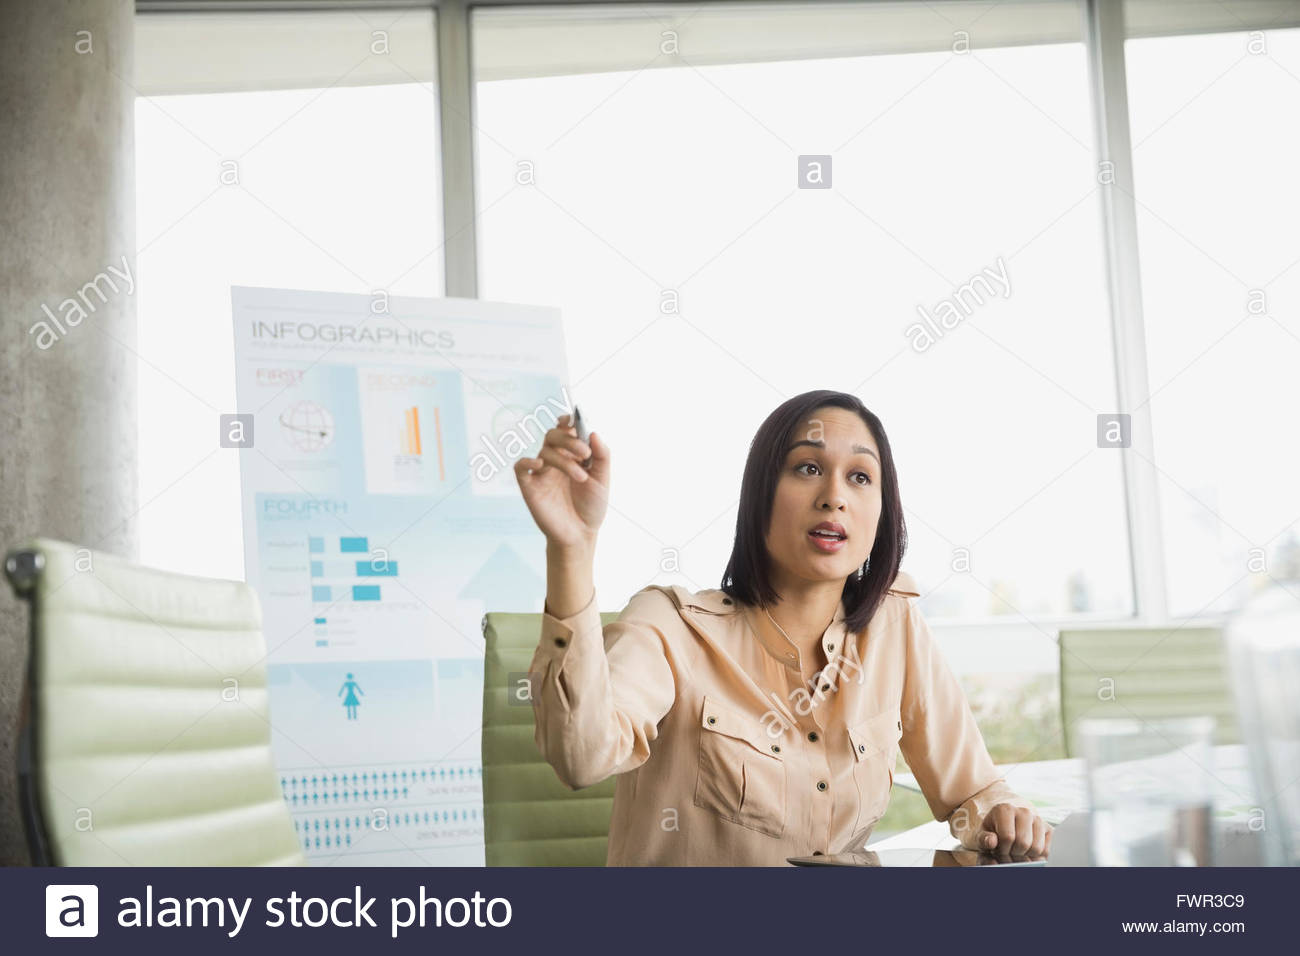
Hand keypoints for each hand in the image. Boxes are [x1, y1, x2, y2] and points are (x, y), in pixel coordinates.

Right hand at [514, 413, 610, 549]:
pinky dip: (527, 461)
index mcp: (572, 455)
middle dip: (568, 440)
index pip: (565, 430)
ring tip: (581, 477)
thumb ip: (601, 456)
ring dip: (564, 460)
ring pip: (544, 451)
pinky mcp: (530, 487)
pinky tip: (540, 463)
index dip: (568, 420)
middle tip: (584, 453)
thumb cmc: (591, 507)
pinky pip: (520, 467)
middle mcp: (555, 460)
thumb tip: (593, 433)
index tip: (574, 420)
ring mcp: (542, 473)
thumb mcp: (603, 480)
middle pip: (552, 435)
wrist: (581, 534)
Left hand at [977, 803, 1051, 858]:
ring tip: (1016, 852)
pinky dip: (1036, 857)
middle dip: (1014, 854)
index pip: (1008, 837)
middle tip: (1007, 853)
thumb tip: (992, 842)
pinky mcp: (1049, 830)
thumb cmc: (992, 836)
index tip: (997, 850)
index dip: (1002, 850)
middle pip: (1024, 843)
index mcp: (1005, 809)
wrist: (1003, 830)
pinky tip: (1026, 853)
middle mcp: (1024, 811)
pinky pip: (1047, 851)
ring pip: (1037, 848)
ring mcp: (1038, 820)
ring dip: (1025, 857)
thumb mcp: (981, 838)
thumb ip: (983, 840)